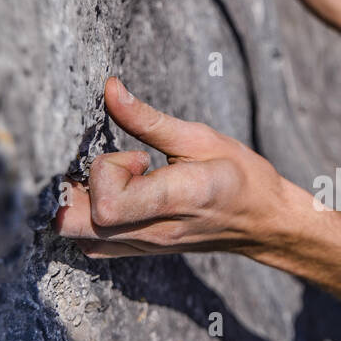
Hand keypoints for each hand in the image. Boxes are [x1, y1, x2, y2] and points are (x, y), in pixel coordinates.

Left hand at [54, 77, 287, 257]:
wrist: (263, 222)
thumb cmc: (241, 176)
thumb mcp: (200, 138)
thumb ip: (148, 119)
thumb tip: (109, 88)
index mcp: (176, 199)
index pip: (108, 204)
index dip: (109, 170)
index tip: (137, 156)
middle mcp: (155, 230)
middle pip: (77, 224)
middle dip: (79, 187)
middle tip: (111, 167)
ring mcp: (145, 246)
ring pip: (78, 235)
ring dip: (80, 202)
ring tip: (112, 180)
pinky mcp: (140, 252)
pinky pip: (92, 245)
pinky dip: (86, 220)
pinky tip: (108, 196)